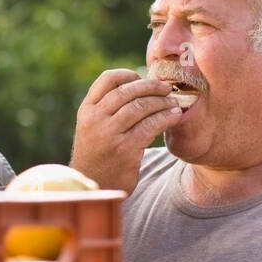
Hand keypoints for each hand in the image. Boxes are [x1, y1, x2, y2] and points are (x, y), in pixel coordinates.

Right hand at [69, 69, 183, 192]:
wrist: (95, 186)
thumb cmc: (98, 154)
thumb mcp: (91, 128)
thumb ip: (106, 109)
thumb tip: (139, 86)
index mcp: (86, 110)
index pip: (107, 80)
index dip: (127, 74)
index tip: (141, 78)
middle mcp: (95, 120)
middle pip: (127, 91)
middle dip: (151, 86)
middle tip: (167, 88)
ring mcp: (109, 135)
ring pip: (140, 107)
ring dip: (162, 102)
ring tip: (174, 103)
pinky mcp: (125, 150)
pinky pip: (150, 126)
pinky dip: (166, 118)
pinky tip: (175, 117)